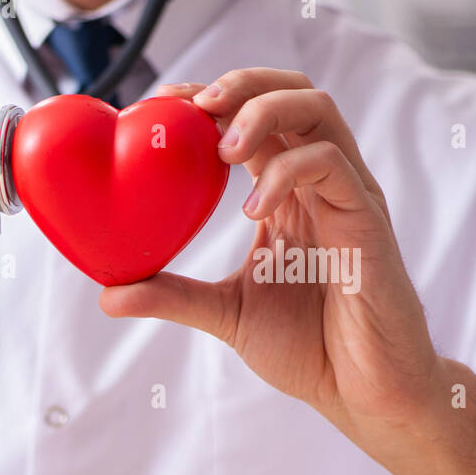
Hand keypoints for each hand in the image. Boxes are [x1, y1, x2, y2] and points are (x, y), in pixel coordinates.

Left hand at [101, 68, 442, 436]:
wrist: (362, 391)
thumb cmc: (309, 347)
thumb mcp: (224, 314)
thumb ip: (171, 296)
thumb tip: (107, 294)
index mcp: (285, 193)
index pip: (252, 118)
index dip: (210, 99)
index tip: (160, 104)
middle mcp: (318, 184)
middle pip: (291, 92)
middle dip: (240, 83)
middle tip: (191, 106)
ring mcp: (346, 197)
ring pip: (318, 111)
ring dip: (262, 112)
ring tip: (220, 149)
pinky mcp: (367, 222)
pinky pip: (333, 166)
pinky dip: (287, 171)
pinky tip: (253, 209)